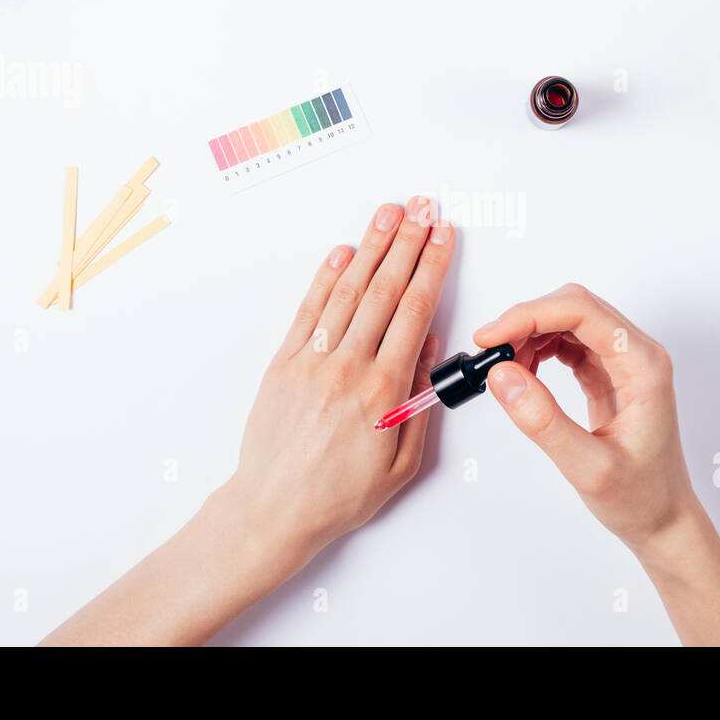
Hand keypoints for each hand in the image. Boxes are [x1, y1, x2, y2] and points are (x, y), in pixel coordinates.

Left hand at [231, 196, 452, 559]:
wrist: (274, 510)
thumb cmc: (339, 495)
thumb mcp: (404, 462)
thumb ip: (421, 403)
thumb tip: (428, 350)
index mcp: (383, 391)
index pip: (415, 312)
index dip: (432, 267)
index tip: (444, 238)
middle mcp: (347, 368)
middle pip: (385, 290)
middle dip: (409, 243)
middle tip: (424, 208)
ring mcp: (312, 362)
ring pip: (348, 291)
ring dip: (372, 246)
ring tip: (389, 214)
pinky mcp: (283, 363)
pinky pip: (308, 310)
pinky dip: (326, 276)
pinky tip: (343, 251)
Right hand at [475, 284, 719, 644]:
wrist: (664, 520)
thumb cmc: (641, 498)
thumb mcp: (588, 468)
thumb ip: (543, 421)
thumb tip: (502, 376)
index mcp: (644, 367)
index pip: (583, 312)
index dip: (531, 315)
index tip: (491, 338)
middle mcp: (637, 354)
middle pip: (574, 307)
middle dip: (526, 321)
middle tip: (490, 353)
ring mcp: (624, 361)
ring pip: (568, 320)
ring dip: (530, 335)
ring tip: (505, 371)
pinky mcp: (609, 373)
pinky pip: (569, 342)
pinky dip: (539, 349)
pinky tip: (524, 374)